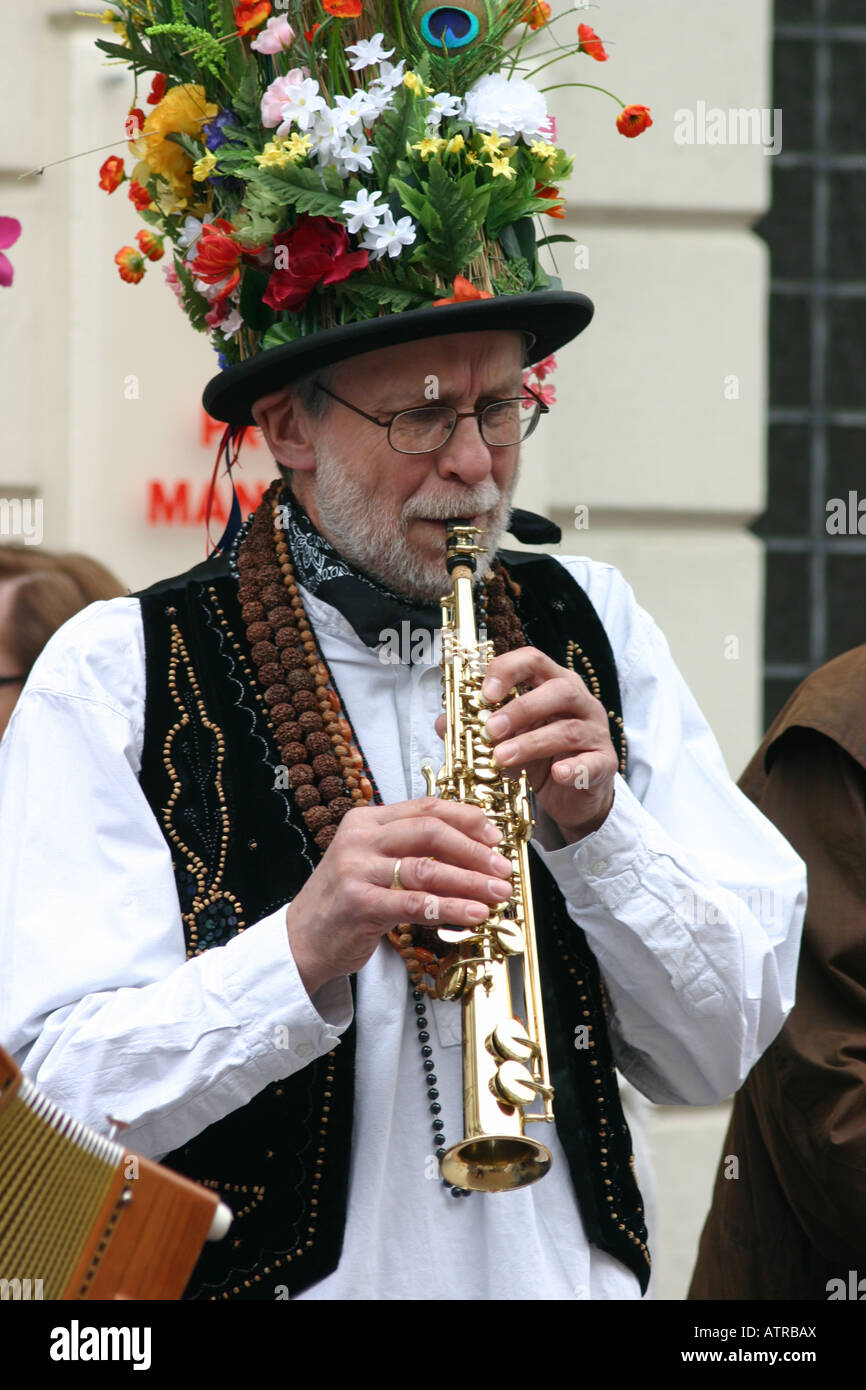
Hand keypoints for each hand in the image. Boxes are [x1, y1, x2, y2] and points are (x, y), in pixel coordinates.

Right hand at [285, 798, 513, 995]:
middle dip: (474, 850)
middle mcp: (360, 839)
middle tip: (502, 868)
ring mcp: (356, 870)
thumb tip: (473, 851)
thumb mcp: (374, 863)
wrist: (303, 939)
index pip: (426, 808)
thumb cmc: (347, 902)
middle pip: (430, 832)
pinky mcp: (359, 904)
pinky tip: (474, 914)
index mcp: (366, 821)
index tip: (495, 836)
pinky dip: (451, 908)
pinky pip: (415, 903)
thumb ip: (412, 851)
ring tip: (498, 893)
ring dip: (470, 881)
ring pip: (427, 868)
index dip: (467, 819)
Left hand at [435, 646, 616, 844]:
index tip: (485, 693)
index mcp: (553, 685)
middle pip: (559, 691)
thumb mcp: (507, 740)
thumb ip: (478, 729)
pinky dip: (574, 768)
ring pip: (568, 729)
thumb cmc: (541, 758)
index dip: (508, 670)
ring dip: (532, 743)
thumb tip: (442, 722)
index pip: (534, 660)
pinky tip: (557, 775)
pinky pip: (593, 762)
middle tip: (491, 729)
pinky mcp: (605, 763)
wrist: (574, 796)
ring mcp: (596, 732)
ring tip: (501, 759)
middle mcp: (580, 702)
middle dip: (521, 709)